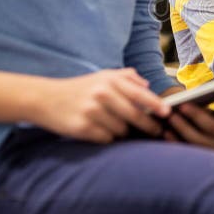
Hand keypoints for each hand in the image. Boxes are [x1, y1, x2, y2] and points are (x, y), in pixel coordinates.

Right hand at [32, 69, 169, 143]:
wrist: (46, 99)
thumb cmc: (81, 88)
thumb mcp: (103, 75)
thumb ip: (127, 76)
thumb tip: (147, 85)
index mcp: (110, 80)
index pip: (140, 94)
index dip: (157, 105)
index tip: (167, 113)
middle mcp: (102, 94)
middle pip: (135, 115)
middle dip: (148, 126)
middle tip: (156, 131)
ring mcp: (92, 111)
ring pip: (121, 130)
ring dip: (125, 132)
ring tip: (119, 128)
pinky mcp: (83, 127)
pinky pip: (107, 138)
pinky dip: (109, 137)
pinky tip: (102, 131)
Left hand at [165, 83, 213, 148]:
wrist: (208, 135)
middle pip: (211, 128)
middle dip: (197, 116)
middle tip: (183, 105)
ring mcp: (208, 147)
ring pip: (195, 140)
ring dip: (182, 128)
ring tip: (170, 115)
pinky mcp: (192, 153)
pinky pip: (182, 148)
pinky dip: (173, 140)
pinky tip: (164, 130)